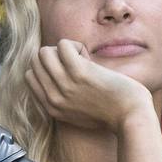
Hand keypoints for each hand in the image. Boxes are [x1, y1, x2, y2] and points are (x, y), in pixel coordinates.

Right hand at [27, 40, 153, 133]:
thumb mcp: (78, 113)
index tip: (67, 72)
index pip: (30, 76)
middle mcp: (54, 98)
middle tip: (76, 64)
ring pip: (44, 52)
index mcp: (52, 108)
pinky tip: (88, 57)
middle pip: (36, 62)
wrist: (131, 117)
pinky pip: (63, 45)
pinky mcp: (79, 72)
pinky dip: (75, 45)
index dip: (48, 67)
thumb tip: (58, 73)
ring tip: (81, 59)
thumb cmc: (111, 112)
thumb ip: (64, 99)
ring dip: (63, 50)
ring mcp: (65, 85)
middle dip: (55, 57)